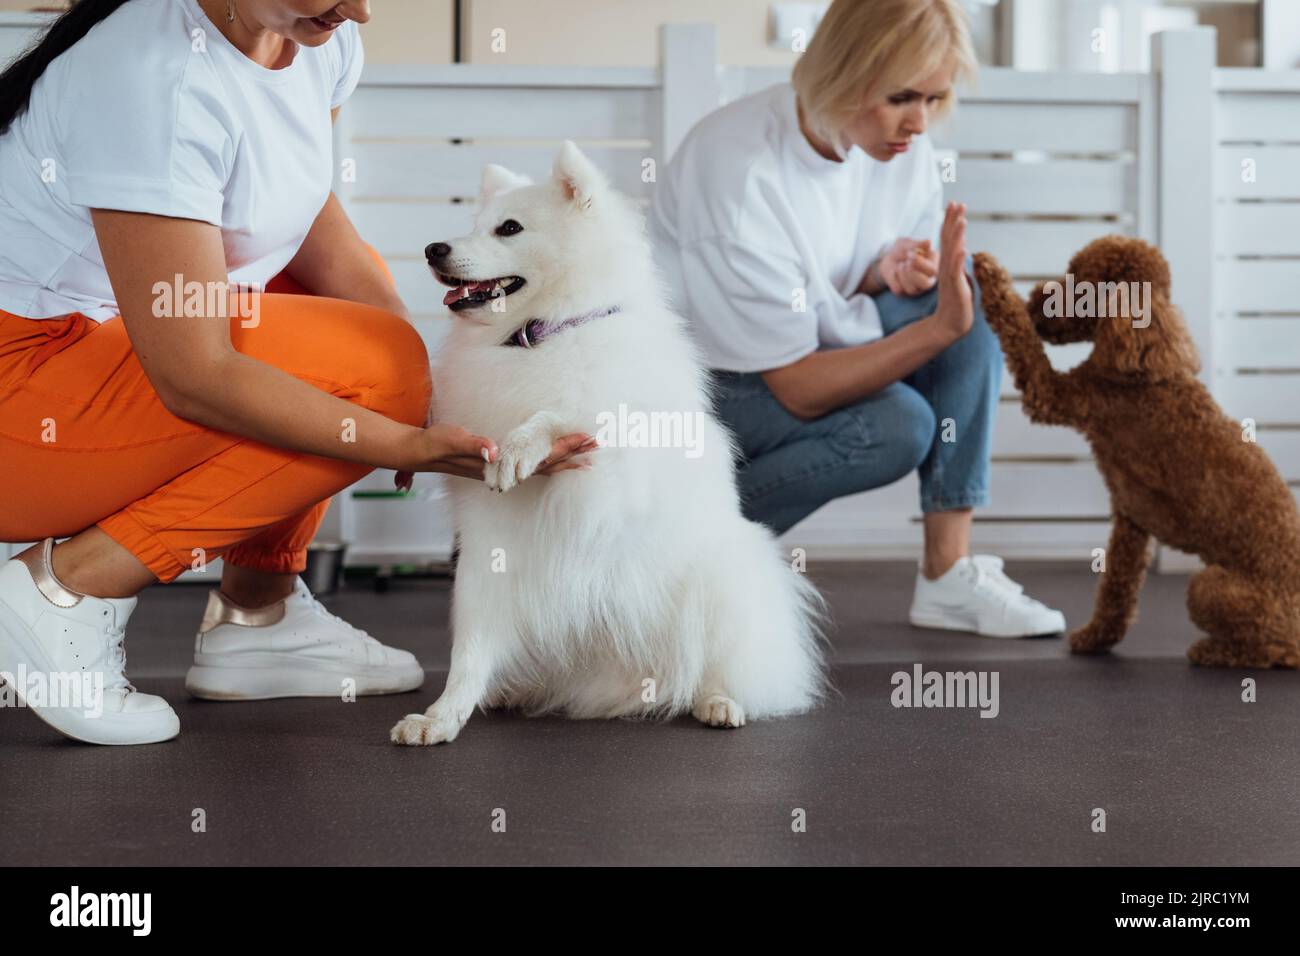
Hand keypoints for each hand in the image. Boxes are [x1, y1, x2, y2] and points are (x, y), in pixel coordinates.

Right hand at [394, 427, 598, 489]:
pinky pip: (532, 463)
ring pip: (543, 465)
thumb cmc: (438, 445)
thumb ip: (474, 445)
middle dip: (574, 454)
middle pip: (548, 462)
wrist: (423, 453)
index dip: (563, 449)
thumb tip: (494, 452)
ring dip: (566, 459)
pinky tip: (557, 460)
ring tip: (588, 455)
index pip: (541, 457)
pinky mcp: (502, 464)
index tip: (584, 442)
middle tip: (598, 445)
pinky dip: (548, 460)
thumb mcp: (454, 440)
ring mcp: (505, 468)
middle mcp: (508, 468)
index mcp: (503, 461)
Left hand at [876, 237, 938, 296]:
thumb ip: (917, 244)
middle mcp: (928, 279)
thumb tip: (928, 242)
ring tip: (900, 264)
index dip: (921, 264)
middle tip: (905, 263)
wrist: (888, 257)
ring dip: (902, 275)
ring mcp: (917, 287)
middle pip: (926, 284)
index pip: (934, 270)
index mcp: (934, 265)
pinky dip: (893, 279)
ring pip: (912, 289)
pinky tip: (894, 271)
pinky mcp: (904, 292)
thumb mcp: (908, 243)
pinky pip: (899, 290)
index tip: (910, 255)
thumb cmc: (903, 249)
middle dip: (913, 273)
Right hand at [927, 202, 972, 344]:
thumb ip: (957, 263)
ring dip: (956, 236)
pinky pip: (955, 272)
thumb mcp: (957, 278)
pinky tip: (962, 248)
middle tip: (956, 203)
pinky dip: (958, 260)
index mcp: (948, 264)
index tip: (955, 204)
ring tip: (962, 220)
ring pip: (952, 252)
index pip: (949, 238)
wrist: (948, 325)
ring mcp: (949, 277)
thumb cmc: (956, 303)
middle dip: (952, 221)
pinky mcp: (954, 287)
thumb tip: (961, 249)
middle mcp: (946, 267)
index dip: (951, 220)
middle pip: (948, 240)